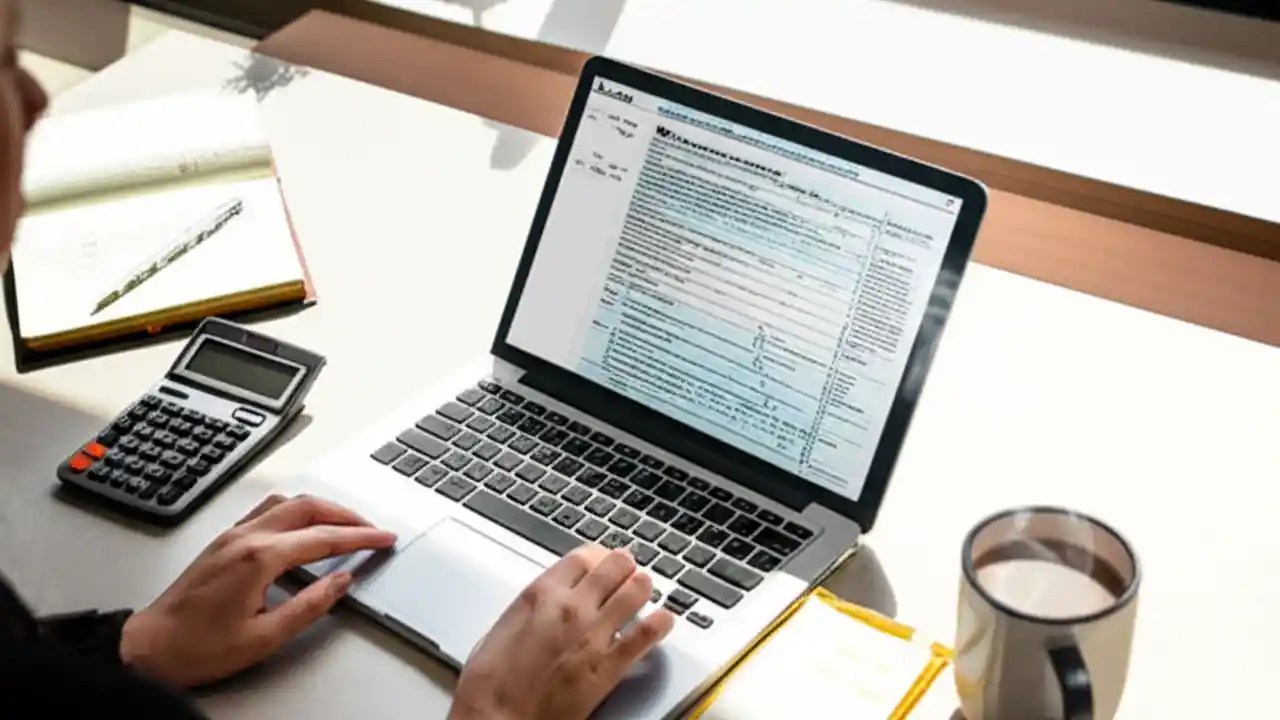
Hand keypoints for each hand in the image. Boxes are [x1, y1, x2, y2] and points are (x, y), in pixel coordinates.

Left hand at [120, 494, 396, 687]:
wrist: (148, 648)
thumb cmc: (197, 647)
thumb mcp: (264, 637)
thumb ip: (309, 606)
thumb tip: (341, 582)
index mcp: (258, 558)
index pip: (323, 538)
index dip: (360, 538)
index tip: (383, 539)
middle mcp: (245, 538)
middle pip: (308, 508)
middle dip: (346, 515)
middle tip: (371, 529)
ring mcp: (231, 536)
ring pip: (286, 503)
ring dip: (321, 508)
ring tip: (343, 524)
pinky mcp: (223, 543)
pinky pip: (267, 511)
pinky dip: (296, 512)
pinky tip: (303, 528)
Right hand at [449, 545, 674, 719]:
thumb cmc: (490, 685)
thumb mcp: (499, 630)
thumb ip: (529, 610)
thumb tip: (542, 606)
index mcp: (541, 595)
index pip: (581, 557)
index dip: (595, 556)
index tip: (600, 560)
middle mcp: (572, 607)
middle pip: (614, 566)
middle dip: (623, 566)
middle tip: (626, 569)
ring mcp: (594, 634)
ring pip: (636, 590)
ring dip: (642, 586)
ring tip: (644, 587)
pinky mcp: (610, 665)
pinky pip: (647, 634)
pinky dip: (661, 623)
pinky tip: (664, 620)